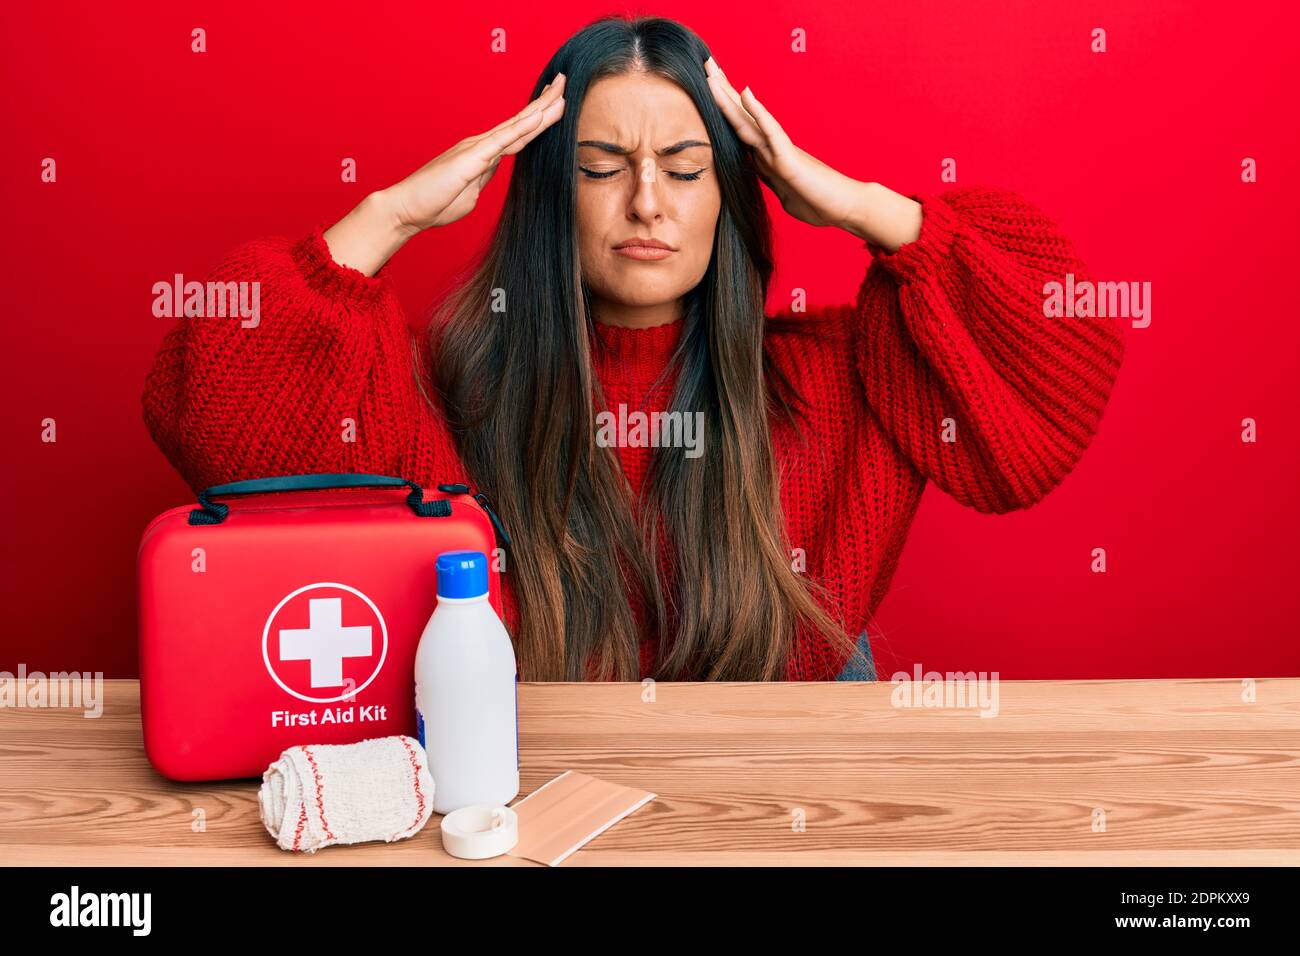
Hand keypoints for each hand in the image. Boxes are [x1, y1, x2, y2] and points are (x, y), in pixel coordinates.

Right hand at [324, 75, 566, 274]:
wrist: (407, 208)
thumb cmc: (435, 203)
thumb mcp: (469, 191)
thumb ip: (483, 177)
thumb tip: (491, 170)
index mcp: (483, 154)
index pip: (517, 132)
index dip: (537, 117)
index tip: (555, 103)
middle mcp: (481, 145)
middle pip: (520, 122)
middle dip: (544, 103)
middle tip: (563, 82)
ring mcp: (477, 149)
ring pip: (516, 127)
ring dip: (540, 110)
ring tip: (561, 93)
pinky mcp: (472, 159)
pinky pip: (502, 141)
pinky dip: (522, 128)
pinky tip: (538, 116)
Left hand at [704, 57, 861, 228]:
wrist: (847, 208)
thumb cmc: (819, 203)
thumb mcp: (787, 194)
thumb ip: (774, 183)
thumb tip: (767, 179)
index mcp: (767, 158)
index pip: (740, 130)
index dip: (724, 111)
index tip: (709, 91)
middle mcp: (771, 149)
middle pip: (740, 118)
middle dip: (721, 94)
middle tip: (706, 66)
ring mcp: (779, 152)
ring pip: (748, 120)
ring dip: (728, 97)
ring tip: (713, 72)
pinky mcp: (789, 160)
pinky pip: (770, 132)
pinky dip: (757, 112)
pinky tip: (745, 93)